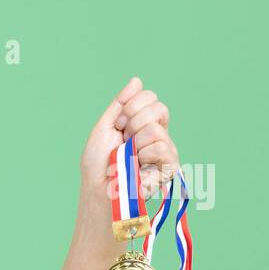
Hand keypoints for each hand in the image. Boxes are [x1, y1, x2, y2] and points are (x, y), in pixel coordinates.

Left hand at [81, 77, 179, 203]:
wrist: (99, 189)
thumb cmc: (98, 164)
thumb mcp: (105, 127)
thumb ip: (121, 103)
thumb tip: (136, 80)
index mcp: (143, 123)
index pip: (149, 97)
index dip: (129, 108)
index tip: (117, 126)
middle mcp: (157, 133)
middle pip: (157, 107)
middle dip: (132, 122)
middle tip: (123, 141)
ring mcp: (165, 149)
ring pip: (155, 128)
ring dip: (135, 143)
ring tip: (129, 158)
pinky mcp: (170, 165)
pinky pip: (161, 145)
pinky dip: (144, 155)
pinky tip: (139, 167)